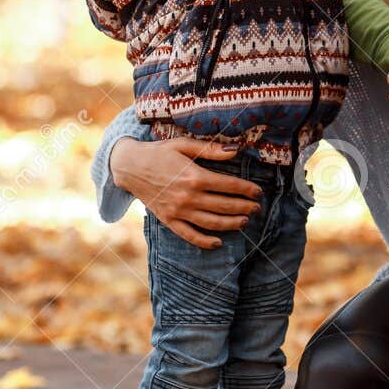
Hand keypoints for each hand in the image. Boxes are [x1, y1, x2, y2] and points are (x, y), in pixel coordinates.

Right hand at [109, 136, 263, 248]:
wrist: (129, 166)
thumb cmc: (159, 153)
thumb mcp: (184, 145)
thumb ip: (211, 150)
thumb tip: (236, 150)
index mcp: (195, 177)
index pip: (229, 185)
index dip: (247, 189)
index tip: (258, 192)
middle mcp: (188, 197)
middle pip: (224, 205)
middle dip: (245, 207)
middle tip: (257, 208)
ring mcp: (178, 211)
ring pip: (212, 222)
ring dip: (232, 223)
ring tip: (245, 221)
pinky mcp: (168, 220)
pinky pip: (189, 235)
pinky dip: (204, 241)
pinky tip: (218, 243)